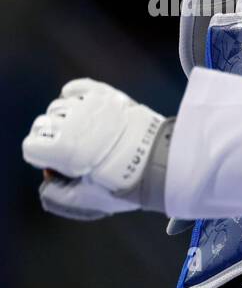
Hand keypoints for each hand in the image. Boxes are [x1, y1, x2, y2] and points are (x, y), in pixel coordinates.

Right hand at [22, 79, 169, 220]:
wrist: (162, 165)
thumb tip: (49, 181)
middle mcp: (72, 123)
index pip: (32, 147)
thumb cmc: (124, 186)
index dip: (43, 158)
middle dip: (53, 139)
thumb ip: (57, 194)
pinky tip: (78, 104)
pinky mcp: (107, 97)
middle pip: (45, 125)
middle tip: (75, 152)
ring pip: (61, 106)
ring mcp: (90, 107)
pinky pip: (79, 88)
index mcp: (62, 149)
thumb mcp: (86, 200)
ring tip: (85, 133)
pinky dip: (75, 94)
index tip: (60, 166)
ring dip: (67, 120)